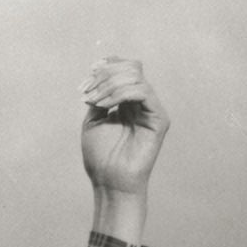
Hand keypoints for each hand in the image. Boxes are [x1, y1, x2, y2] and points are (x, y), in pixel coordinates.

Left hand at [79, 58, 168, 196]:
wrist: (109, 181)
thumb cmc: (100, 156)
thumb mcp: (93, 119)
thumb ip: (99, 94)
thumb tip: (100, 72)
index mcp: (127, 100)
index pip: (125, 67)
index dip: (107, 65)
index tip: (86, 78)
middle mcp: (142, 102)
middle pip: (131, 67)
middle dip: (104, 75)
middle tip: (86, 93)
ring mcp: (151, 109)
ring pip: (135, 76)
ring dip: (109, 85)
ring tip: (93, 101)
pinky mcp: (159, 119)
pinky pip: (142, 92)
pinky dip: (119, 93)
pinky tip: (104, 105)